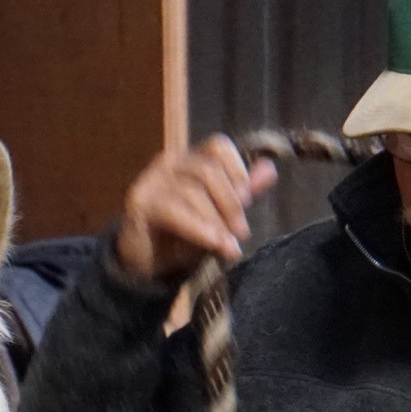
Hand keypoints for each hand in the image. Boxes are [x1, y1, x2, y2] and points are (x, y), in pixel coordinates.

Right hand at [114, 135, 279, 282]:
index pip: (218, 147)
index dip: (237, 169)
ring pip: (193, 191)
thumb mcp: (218, 216)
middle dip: (230, 203)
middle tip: (242, 232)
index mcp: (189, 159)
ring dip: (216, 222)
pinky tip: (212, 242)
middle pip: (208, 169)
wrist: (147, 265)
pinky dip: (197, 227)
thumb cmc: (183, 238)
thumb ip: (240, 194)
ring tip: (229, 247)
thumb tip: (271, 169)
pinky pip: (173, 210)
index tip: (249, 199)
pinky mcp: (139, 202)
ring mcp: (152, 180)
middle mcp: (169, 162)